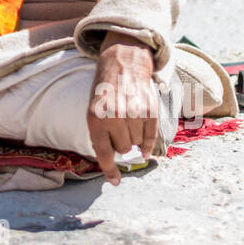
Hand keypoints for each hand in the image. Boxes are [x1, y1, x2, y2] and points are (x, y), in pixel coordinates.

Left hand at [87, 35, 158, 185]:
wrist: (123, 63)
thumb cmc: (105, 91)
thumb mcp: (92, 110)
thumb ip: (99, 134)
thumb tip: (111, 162)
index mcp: (96, 118)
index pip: (104, 152)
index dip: (110, 170)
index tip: (115, 181)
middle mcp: (115, 116)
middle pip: (122, 149)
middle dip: (120, 143)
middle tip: (117, 128)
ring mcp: (134, 113)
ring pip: (136, 144)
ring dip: (133, 138)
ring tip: (127, 122)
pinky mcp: (150, 110)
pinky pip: (151, 137)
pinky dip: (148, 144)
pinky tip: (144, 146)